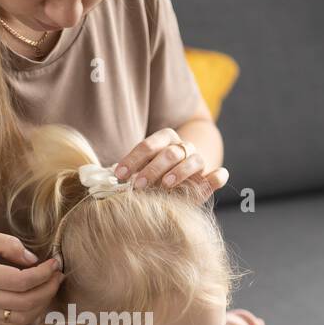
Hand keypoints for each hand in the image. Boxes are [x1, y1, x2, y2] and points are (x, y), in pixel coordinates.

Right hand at [0, 227, 62, 324]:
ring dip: (41, 305)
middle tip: (58, 276)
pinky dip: (27, 315)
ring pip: (21, 318)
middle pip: (27, 302)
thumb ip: (8, 245)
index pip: (24, 281)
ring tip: (49, 288)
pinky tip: (34, 300)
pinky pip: (9, 324)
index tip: (55, 263)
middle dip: (49, 290)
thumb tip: (33, 259)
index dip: (45, 273)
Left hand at [113, 128, 228, 200]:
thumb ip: (129, 172)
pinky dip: (217, 177)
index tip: (119, 175)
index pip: (147, 146)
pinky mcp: (210, 177)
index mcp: (164, 139)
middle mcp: (182, 147)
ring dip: (179, 171)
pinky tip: (215, 178)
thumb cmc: (156, 175)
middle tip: (137, 185)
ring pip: (193, 160)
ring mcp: (198, 160)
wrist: (183, 175)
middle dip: (152, 169)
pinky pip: (218, 175)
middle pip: (169, 153)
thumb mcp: (141, 170)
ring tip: (166, 184)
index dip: (132, 160)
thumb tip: (105, 178)